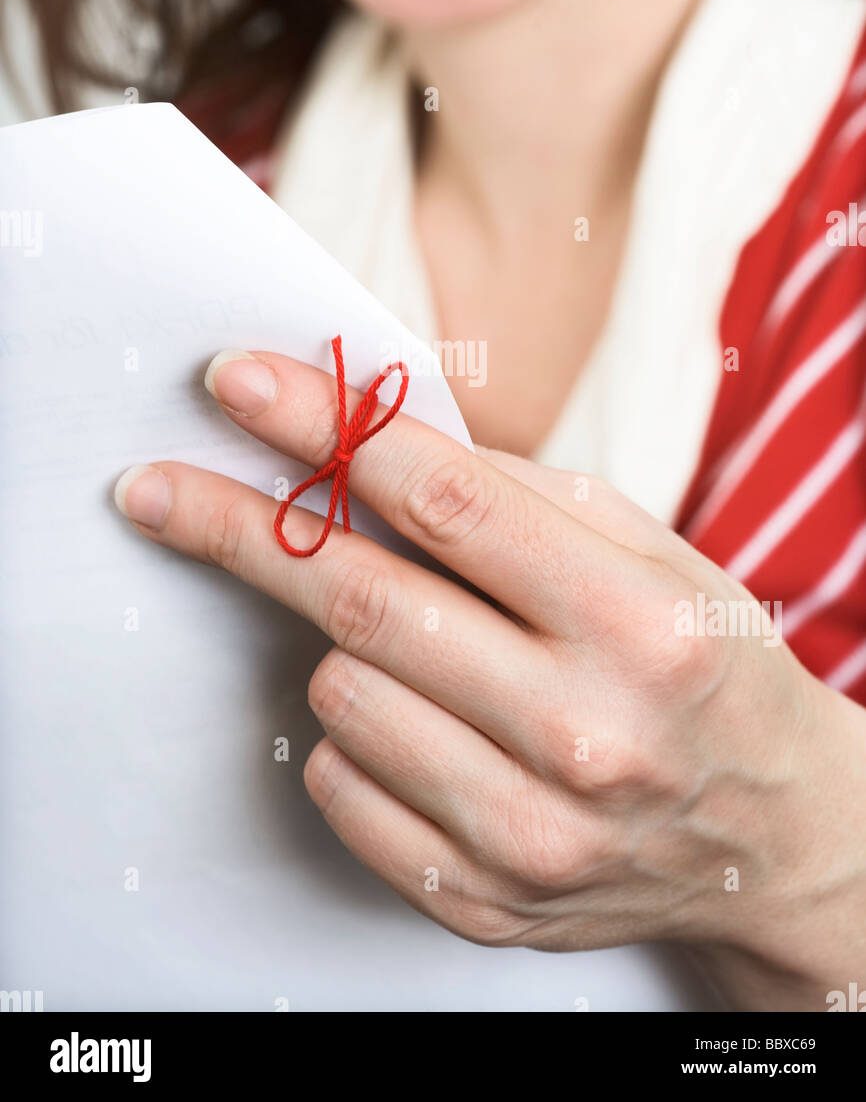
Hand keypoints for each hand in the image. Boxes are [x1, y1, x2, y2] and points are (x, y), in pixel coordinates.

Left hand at [115, 348, 865, 1009]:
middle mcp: (587, 736)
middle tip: (161, 486)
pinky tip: (423, 725)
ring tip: (417, 647)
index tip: (238, 384)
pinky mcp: (484, 902)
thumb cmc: (702, 666)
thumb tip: (366, 437)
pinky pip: (340, 789)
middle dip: (239, 526)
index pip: (443, 501)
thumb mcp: (651, 551)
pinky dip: (352, 738)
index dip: (324, 429)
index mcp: (638, 620)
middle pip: (361, 601)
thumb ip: (517, 494)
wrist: (773, 839)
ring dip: (343, 648)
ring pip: (339, 696)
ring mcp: (532, 836)